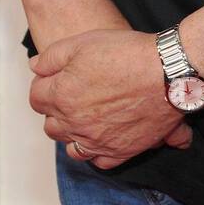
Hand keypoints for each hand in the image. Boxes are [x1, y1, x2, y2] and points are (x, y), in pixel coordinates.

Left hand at [28, 28, 191, 169]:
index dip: (44, 85)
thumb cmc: (128, 54)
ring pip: (72, 148)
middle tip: (73, 95)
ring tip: (87, 118)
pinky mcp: (121, 151)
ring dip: (74, 134)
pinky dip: (98, 152)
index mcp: (61, 97)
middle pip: (51, 126)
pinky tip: (105, 137)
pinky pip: (100, 162)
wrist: (168, 72)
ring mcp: (98, 141)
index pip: (36, 98)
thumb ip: (52, 57)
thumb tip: (35, 67)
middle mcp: (75, 124)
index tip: (55, 79)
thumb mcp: (83, 42)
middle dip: (56, 111)